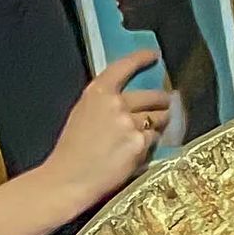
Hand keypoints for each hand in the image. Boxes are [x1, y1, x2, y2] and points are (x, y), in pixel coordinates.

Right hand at [42, 47, 171, 206]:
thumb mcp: (82, 114)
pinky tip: (140, 152)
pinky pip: (155, 140)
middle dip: (162, 101)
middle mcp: (116, 104)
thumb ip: (104, 103)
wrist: (69, 179)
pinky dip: (151, 145)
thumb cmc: (70, 151)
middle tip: (165, 105)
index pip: (125, 66)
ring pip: (159, 118)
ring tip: (154, 131)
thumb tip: (127, 101)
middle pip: (153, 95)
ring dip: (161, 123)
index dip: (142, 58)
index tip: (154, 55)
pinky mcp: (139, 144)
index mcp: (98, 92)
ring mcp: (130, 124)